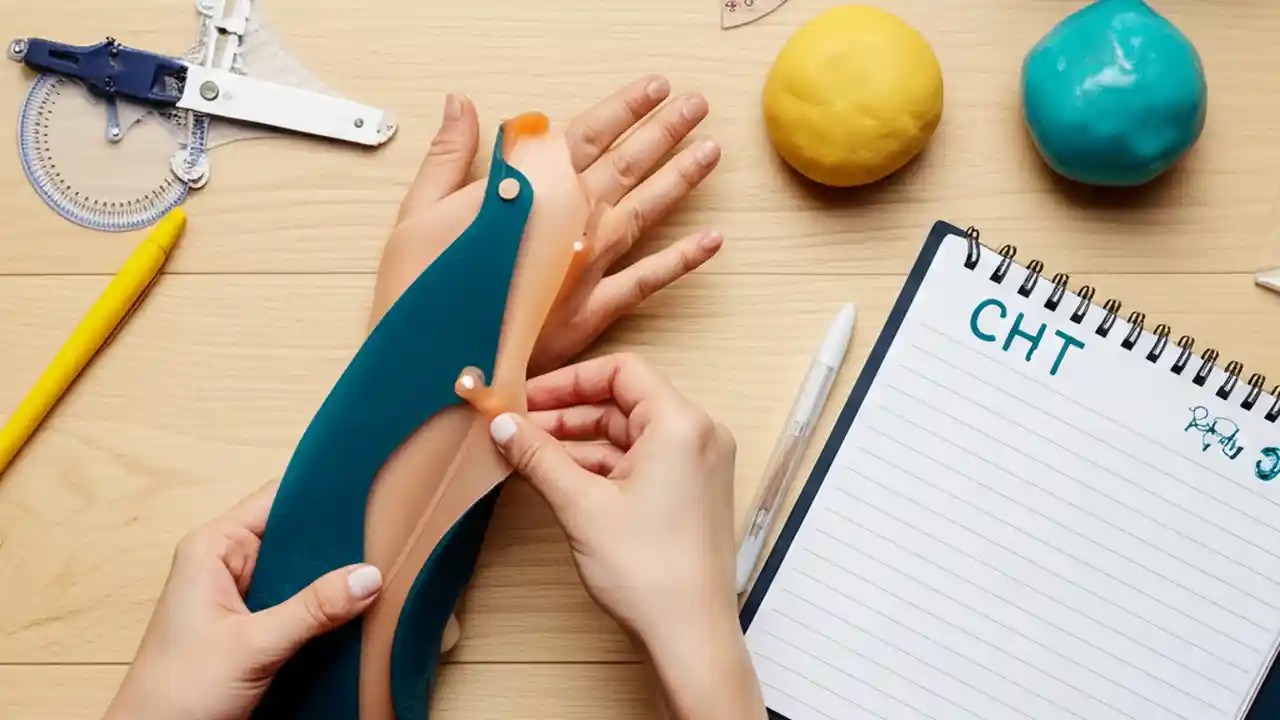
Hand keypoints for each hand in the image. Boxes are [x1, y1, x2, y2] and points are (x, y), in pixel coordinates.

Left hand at [105, 482, 383, 719]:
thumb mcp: (253, 646)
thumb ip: (313, 609)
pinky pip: (299, 601)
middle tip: (386, 540)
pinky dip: (324, 605)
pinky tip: (354, 606)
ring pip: (301, 570)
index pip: (277, 499)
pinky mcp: (254, 624)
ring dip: (332, 576)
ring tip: (379, 570)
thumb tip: (370, 575)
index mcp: (214, 547)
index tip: (369, 492)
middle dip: (336, 541)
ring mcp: (241, 594)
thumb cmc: (176, 694)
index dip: (320, 493)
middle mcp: (227, 563)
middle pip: (295, 534)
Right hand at [375, 76, 722, 372]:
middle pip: (627, 164)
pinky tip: (713, 240)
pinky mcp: (593, 311)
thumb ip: (450, 155)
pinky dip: (683, 260)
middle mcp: (568, 222)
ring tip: (712, 150)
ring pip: (645, 211)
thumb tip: (462, 104)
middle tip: (698, 104)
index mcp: (530, 191)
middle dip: (664, 130)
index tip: (657, 85)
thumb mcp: (419, 213)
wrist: (435, 362)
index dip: (624, 108)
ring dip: (680, 178)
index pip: (588, 135)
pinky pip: (648, 280)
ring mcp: (587, 266)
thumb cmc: (423, 290)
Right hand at [487, 353, 765, 719]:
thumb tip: (503, 424)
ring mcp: (697, 465)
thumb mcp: (580, 505)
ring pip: (628, 434)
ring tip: (527, 454)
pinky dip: (600, 465)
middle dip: (566, 413)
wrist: (688, 635)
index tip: (525, 397)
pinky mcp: (690, 493)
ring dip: (578, 441)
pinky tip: (558, 477)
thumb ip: (538, 456)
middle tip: (516, 426)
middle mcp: (698, 435)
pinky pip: (640, 461)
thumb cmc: (648, 571)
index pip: (621, 370)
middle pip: (623, 401)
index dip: (568, 381)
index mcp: (681, 423)